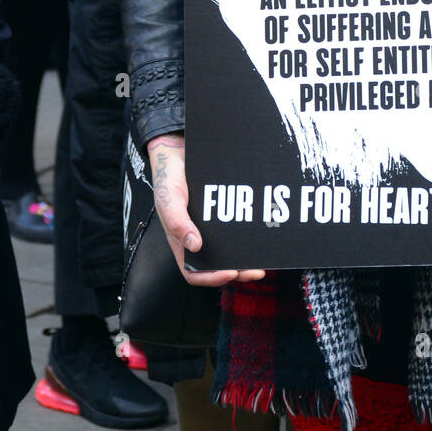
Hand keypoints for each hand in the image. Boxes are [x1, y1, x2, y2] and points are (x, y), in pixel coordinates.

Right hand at [147, 134, 264, 286]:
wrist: (178, 152)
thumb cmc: (168, 179)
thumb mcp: (168, 199)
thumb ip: (177, 222)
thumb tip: (194, 246)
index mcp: (182, 241)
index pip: (194, 272)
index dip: (212, 277)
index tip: (230, 272)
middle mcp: (198, 238)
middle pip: (218, 265)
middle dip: (238, 271)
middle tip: (256, 271)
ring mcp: (212, 227)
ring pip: (231, 250)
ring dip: (247, 258)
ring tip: (263, 258)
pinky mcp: (224, 212)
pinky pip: (237, 228)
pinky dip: (249, 234)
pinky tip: (261, 232)